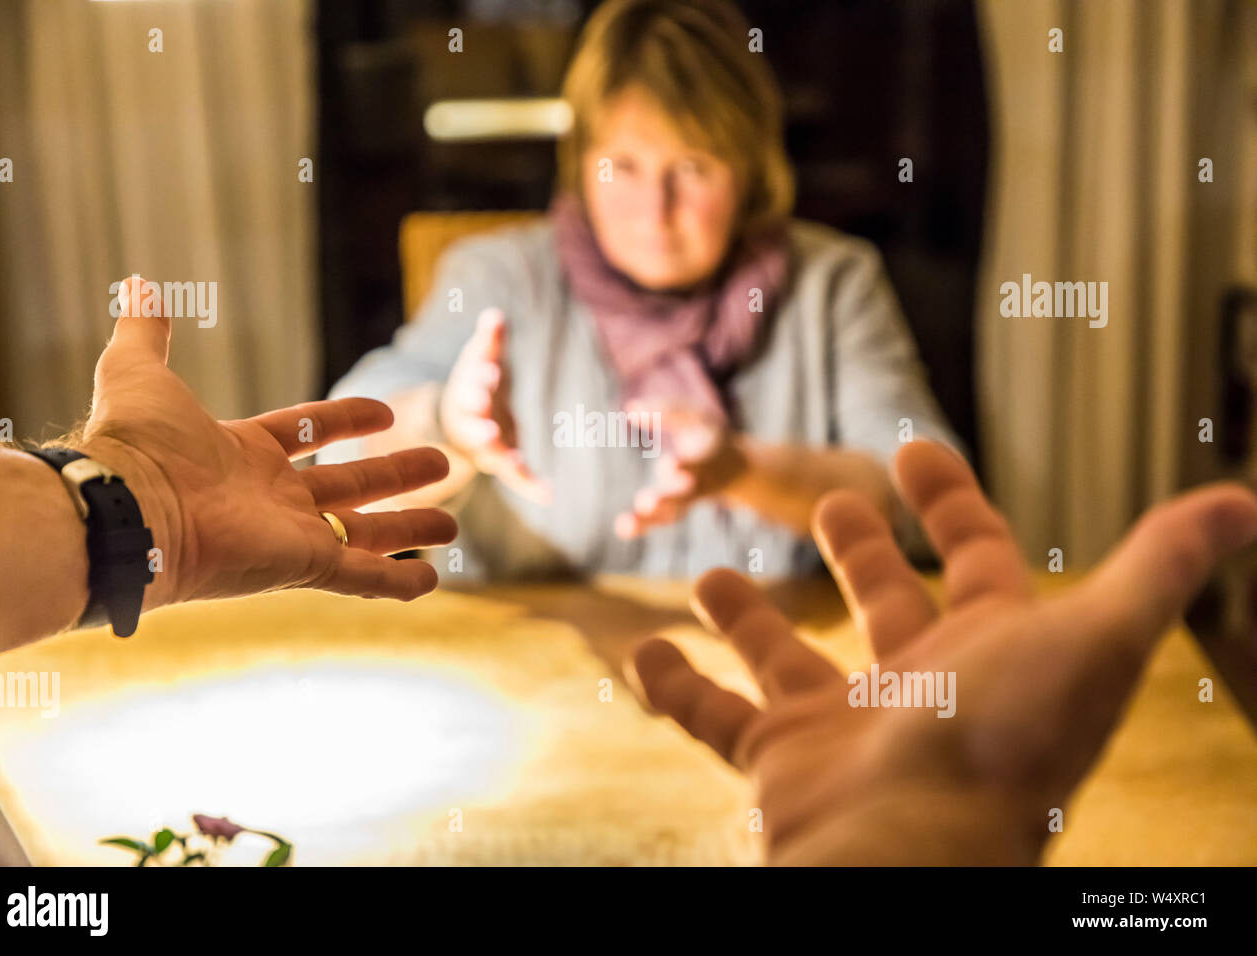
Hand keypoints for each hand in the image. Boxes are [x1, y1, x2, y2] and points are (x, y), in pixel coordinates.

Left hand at [77, 277, 457, 612]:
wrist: (133, 505)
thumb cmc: (136, 442)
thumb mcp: (140, 370)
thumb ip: (145, 330)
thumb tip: (138, 284)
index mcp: (244, 454)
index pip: (309, 433)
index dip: (346, 421)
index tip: (385, 414)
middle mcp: (273, 498)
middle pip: (352, 485)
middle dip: (398, 476)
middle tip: (443, 463)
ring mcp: (291, 535)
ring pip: (366, 533)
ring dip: (409, 529)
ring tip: (453, 526)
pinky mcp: (305, 565)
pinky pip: (361, 577)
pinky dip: (396, 581)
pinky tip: (430, 581)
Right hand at [439, 307, 549, 503]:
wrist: (454, 425)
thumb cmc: (473, 386)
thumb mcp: (478, 361)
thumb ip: (488, 342)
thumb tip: (494, 315)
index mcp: (466, 394)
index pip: (470, 385)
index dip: (480, 380)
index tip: (492, 373)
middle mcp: (470, 424)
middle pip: (472, 425)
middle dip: (480, 425)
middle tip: (489, 427)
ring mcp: (482, 448)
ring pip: (490, 455)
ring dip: (501, 458)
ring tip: (515, 462)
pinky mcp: (498, 463)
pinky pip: (513, 477)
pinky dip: (528, 486)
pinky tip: (547, 494)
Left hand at [613, 398, 746, 538]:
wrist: (735, 470)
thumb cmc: (710, 437)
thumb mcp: (696, 418)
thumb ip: (667, 411)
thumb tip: (630, 409)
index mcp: (707, 459)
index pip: (696, 463)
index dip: (684, 465)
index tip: (671, 465)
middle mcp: (698, 484)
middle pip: (683, 495)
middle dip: (665, 499)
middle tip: (645, 502)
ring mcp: (687, 500)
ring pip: (670, 512)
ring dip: (649, 518)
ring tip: (624, 524)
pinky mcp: (675, 509)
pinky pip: (659, 520)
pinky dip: (641, 525)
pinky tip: (622, 529)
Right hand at [629, 440, 1256, 863]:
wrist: (912, 854)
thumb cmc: (1004, 746)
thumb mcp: (1094, 639)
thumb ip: (1160, 566)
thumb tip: (1247, 500)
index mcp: (988, 647)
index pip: (972, 555)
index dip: (951, 499)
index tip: (913, 448)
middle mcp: (917, 684)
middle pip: (883, 603)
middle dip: (857, 546)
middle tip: (833, 499)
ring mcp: (842, 723)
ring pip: (785, 658)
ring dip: (749, 618)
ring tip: (709, 572)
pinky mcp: (779, 761)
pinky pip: (713, 718)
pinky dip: (675, 688)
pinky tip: (641, 654)